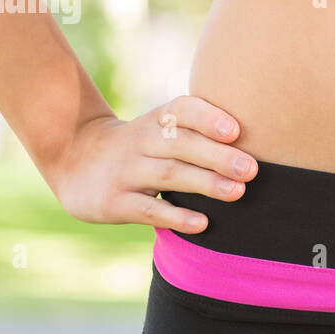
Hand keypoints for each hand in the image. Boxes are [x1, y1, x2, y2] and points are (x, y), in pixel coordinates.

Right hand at [45, 96, 257, 233]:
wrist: (73, 160)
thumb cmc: (139, 146)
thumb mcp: (159, 129)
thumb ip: (197, 131)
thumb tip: (260, 140)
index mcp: (156, 121)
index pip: (182, 110)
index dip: (208, 117)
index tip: (235, 130)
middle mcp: (140, 142)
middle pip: (181, 145)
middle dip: (218, 156)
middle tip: (252, 169)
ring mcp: (125, 172)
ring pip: (168, 175)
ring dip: (205, 183)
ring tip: (238, 192)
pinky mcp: (114, 202)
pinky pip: (148, 209)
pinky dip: (176, 216)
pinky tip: (202, 223)